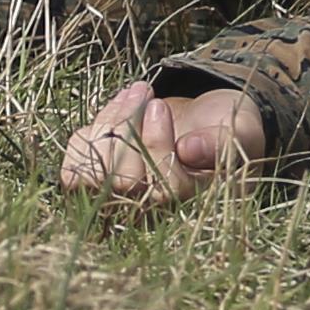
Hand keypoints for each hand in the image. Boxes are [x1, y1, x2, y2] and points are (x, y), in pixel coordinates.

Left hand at [59, 79, 267, 205]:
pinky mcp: (94, 188)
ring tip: (134, 93)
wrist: (203, 126)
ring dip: (107, 127)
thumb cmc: (224, 131)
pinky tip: (116, 108)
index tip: (160, 106)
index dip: (155, 147)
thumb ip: (220, 144)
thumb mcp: (237, 132)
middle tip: (145, 91)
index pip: (162, 192)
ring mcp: (118, 206)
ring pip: (90, 178)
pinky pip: (72, 172)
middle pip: (121, 184)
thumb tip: (189, 150)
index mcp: (190, 209)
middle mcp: (151, 218)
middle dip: (128, 128)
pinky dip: (88, 134)